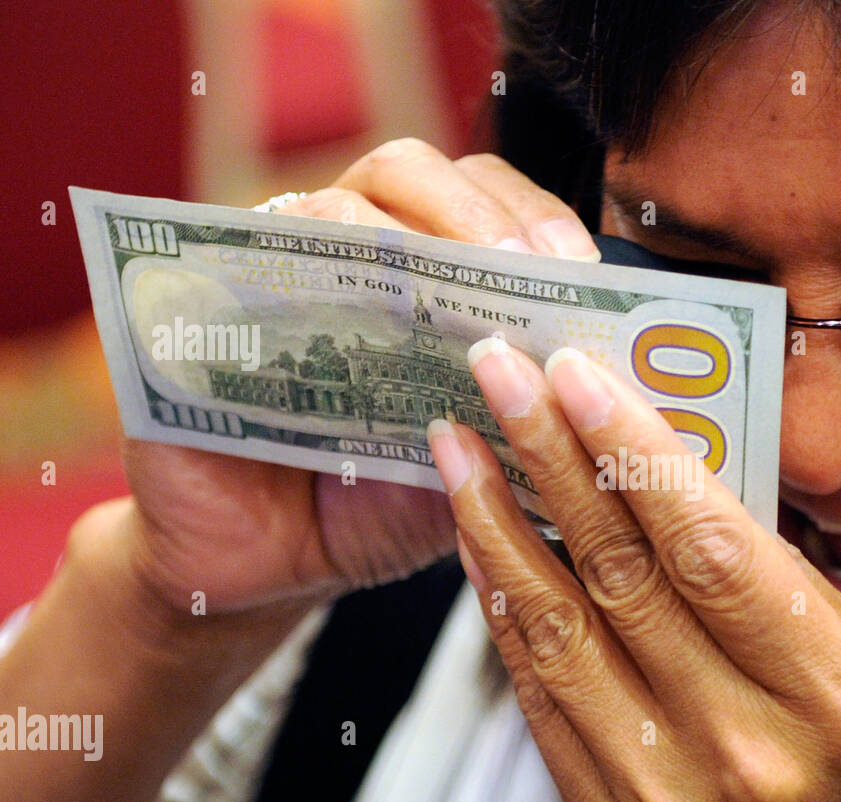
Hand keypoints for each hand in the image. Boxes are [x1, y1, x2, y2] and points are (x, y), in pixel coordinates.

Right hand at [106, 140, 600, 615]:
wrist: (268, 564)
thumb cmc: (378, 507)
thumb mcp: (473, 465)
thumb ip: (523, 413)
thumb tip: (605, 379)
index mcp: (430, 277)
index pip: (490, 200)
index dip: (536, 220)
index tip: (579, 269)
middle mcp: (358, 254)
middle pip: (415, 174)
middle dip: (477, 215)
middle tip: (519, 268)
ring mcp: (282, 268)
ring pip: (340, 203)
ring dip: (401, 240)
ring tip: (451, 297)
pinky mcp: (211, 304)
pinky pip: (251, 260)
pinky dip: (305, 274)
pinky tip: (356, 312)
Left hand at [427, 335, 840, 801]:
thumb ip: (780, 589)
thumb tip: (673, 480)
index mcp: (840, 697)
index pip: (713, 546)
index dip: (635, 450)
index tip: (579, 374)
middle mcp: (749, 750)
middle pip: (623, 573)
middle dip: (549, 456)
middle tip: (497, 372)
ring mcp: (668, 801)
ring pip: (559, 631)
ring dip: (496, 526)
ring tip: (457, 446)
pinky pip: (542, 699)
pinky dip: (505, 613)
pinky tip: (481, 548)